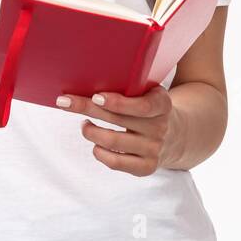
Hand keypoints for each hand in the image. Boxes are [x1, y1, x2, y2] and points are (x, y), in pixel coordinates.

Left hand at [54, 86, 177, 176]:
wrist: (175, 135)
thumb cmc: (148, 106)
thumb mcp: (148, 92)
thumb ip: (131, 84)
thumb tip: (92, 72)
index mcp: (162, 105)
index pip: (142, 106)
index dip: (118, 103)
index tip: (96, 96)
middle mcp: (160, 128)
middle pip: (118, 121)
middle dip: (87, 109)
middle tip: (65, 101)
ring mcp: (154, 150)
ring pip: (113, 142)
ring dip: (90, 132)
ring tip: (84, 125)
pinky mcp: (146, 167)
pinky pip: (116, 163)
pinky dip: (99, 152)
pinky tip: (95, 144)